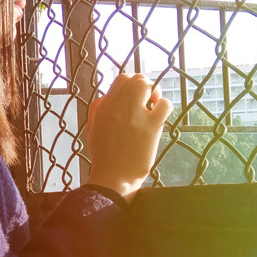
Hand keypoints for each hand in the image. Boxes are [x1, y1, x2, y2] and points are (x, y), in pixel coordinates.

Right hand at [85, 73, 172, 201]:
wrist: (114, 178)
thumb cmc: (103, 155)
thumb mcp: (92, 128)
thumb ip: (98, 108)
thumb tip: (107, 94)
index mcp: (105, 107)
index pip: (122, 78)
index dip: (131, 81)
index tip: (135, 92)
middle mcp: (119, 108)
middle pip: (137, 79)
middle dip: (144, 84)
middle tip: (146, 96)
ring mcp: (136, 116)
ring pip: (148, 86)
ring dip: (154, 92)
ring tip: (154, 103)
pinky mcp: (151, 127)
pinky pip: (164, 104)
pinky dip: (164, 105)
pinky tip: (160, 114)